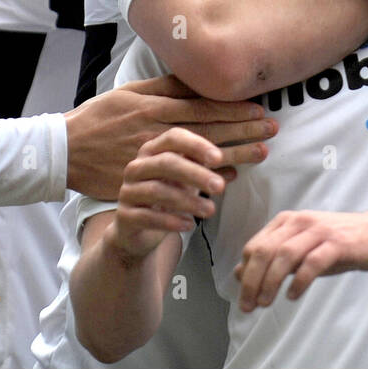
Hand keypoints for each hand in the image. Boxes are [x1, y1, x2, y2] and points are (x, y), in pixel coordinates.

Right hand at [65, 75, 274, 198]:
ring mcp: (143, 161)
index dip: (233, 111)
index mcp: (154, 109)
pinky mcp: (132, 187)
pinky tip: (215, 196)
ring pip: (192, 163)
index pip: (202, 109)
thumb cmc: (101, 116)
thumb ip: (164, 88)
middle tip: (271, 134)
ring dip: (225, 165)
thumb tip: (195, 76)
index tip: (260, 112)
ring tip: (254, 163)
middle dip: (242, 133)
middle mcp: (152, 133)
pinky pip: (167, 195)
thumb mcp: (131, 92)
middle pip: (205, 133)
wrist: (64, 148)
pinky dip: (192, 195)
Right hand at [109, 127, 231, 260]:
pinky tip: (189, 225)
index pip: (173, 138)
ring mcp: (128, 191)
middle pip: (166, 163)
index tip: (218, 157)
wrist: (137, 231)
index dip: (196, 145)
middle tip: (219, 187)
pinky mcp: (124, 216)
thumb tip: (242, 164)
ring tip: (210, 211)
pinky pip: (147, 216)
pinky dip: (170, 221)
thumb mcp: (189, 180)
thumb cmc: (167, 197)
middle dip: (195, 174)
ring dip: (187, 201)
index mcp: (154, 150)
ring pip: (157, 191)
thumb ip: (210, 170)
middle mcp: (137, 167)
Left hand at [233, 209, 367, 311]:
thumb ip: (273, 259)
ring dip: (270, 282)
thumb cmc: (338, 243)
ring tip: (265, 302)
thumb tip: (239, 272)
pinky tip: (293, 295)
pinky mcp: (337, 244)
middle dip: (252, 280)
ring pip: (284, 256)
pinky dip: (299, 281)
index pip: (255, 246)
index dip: (245, 273)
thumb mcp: (302, 249)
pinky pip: (312, 262)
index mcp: (288, 221)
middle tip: (248, 305)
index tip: (243, 296)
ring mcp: (319, 231)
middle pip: (265, 251)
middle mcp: (300, 222)